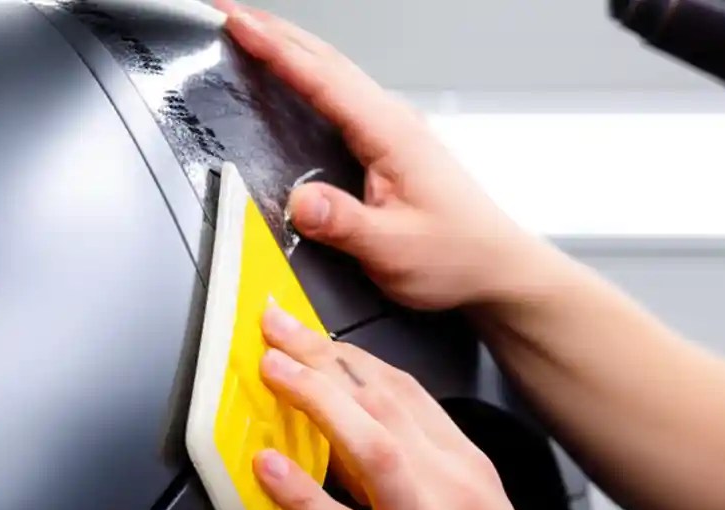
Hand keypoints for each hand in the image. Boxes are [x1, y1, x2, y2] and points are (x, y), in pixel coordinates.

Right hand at [217, 1, 560, 311]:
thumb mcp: (394, 248)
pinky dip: (309, 74)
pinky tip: (294, 78)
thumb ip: (344, 224)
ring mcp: (394, 129)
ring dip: (290, 47)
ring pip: (334, 72)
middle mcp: (394, 121)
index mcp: (391, 134)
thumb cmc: (456, 256)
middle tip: (227, 11)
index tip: (236, 23)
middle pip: (325, 60)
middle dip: (273, 30)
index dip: (275, 49)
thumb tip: (300, 201)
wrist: (497, 269)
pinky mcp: (391, 144)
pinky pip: (341, 95)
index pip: (323, 79)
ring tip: (250, 32)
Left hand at [249, 303, 589, 509]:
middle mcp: (450, 489)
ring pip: (370, 444)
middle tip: (278, 325)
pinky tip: (269, 468)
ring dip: (316, 399)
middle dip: (323, 355)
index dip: (350, 355)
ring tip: (273, 369)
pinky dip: (302, 493)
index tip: (313, 334)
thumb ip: (422, 478)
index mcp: (465, 472)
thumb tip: (357, 445)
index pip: (404, 392)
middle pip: (381, 402)